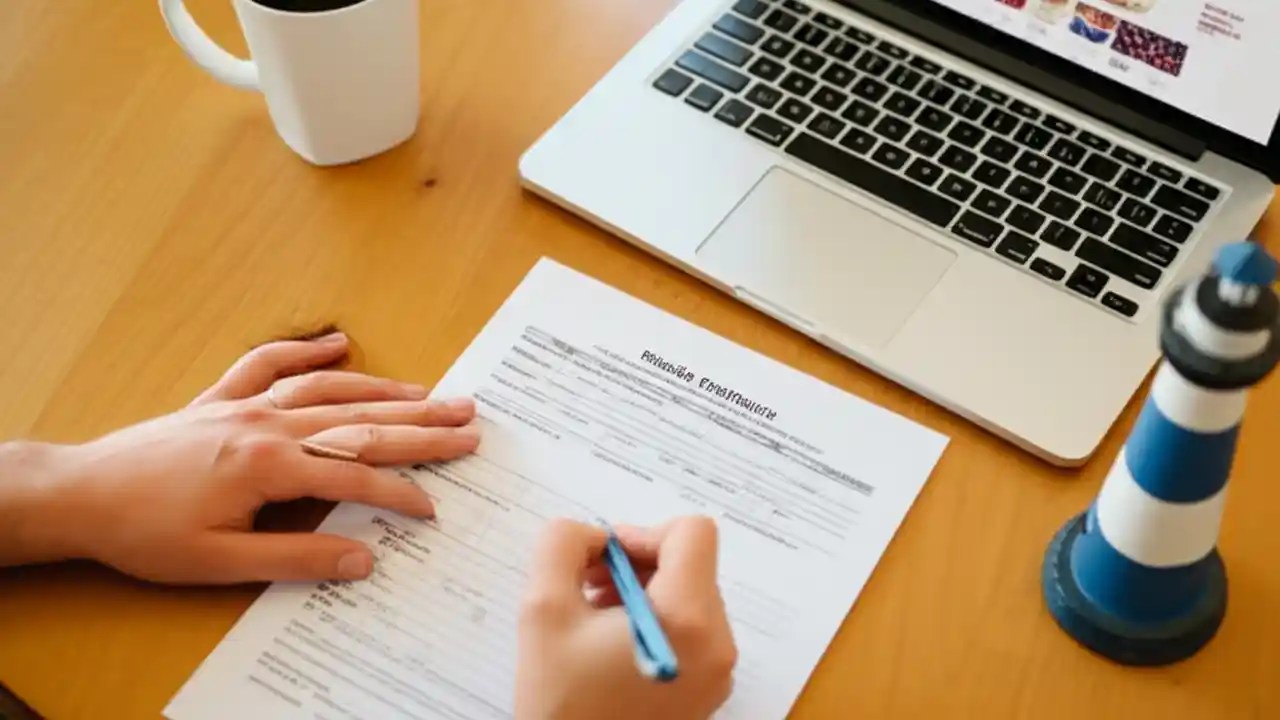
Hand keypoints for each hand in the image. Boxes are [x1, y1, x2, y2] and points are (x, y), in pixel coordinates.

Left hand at [0, 331, 479, 583]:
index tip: (434, 508)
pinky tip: (338, 342)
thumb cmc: (146, 532)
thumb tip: (362, 560)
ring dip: (384, 389)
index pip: (356, 475)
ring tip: (432, 392)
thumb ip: (298, 556)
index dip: (401, 493)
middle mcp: (266, 423)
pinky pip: (270, 363)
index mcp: (270, 464)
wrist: (81, 493)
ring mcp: (245, 405)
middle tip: (470, 421)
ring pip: (330, 390)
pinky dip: (306, 350)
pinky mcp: (221, 399)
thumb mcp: (222, 561)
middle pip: (360, 421)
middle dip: (420, 424)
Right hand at [515, 517, 736, 719]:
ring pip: (689, 596)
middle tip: (585, 587)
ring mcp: (718, 672)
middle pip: (690, 564)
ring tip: (592, 619)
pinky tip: (607, 647)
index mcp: (689, 619)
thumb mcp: (542, 609)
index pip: (692, 533)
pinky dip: (652, 623)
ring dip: (640, 593)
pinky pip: (691, 632)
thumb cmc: (561, 704)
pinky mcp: (708, 691)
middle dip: (635, 565)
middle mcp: (718, 643)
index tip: (601, 561)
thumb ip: (561, 546)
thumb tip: (591, 534)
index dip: (641, 533)